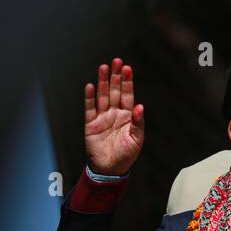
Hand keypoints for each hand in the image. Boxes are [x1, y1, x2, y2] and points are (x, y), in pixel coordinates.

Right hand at [84, 58, 143, 175]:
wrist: (110, 169)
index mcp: (128, 116)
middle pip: (115, 91)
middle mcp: (115, 113)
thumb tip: (140, 107)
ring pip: (102, 96)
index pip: (128, 95)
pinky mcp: (91, 124)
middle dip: (116, 76)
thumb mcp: (136, 139)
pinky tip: (90, 86)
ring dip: (102, 82)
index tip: (127, 68)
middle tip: (117, 61)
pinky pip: (89, 108)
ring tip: (103, 68)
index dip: (127, 82)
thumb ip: (138, 123)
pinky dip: (89, 97)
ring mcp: (102, 118)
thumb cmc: (126, 155)